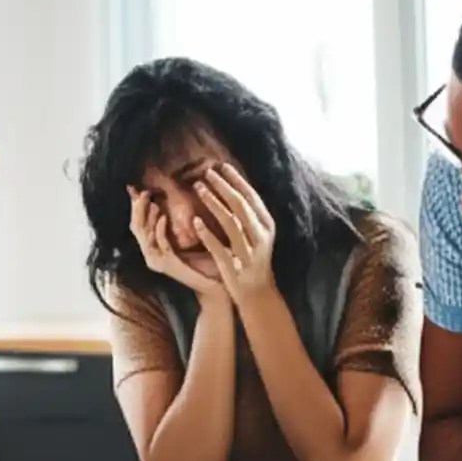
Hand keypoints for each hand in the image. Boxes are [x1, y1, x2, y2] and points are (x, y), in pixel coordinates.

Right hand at [126, 185, 223, 299]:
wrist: (218, 283)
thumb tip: (175, 197)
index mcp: (154, 248)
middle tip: (142, 191)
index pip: (137, 224)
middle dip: (137, 208)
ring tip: (149, 200)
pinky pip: (161, 244)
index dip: (135, 206)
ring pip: (144, 235)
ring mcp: (158, 261)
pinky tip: (163, 217)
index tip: (135, 188)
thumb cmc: (207, 260)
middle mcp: (152, 255)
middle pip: (136, 228)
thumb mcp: (190, 236)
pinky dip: (159, 229)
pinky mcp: (169, 265)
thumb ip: (179, 221)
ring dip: (146, 216)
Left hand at [191, 163, 277, 305]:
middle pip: (240, 206)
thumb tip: (235, 187)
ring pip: (230, 222)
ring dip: (213, 203)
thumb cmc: (255, 260)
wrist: (258, 294)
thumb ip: (249, 214)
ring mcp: (247, 252)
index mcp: (267, 226)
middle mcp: (260, 237)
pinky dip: (207, 234)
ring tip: (198, 188)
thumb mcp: (259, 235)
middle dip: (223, 186)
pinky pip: (219, 248)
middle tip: (206, 172)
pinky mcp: (234, 267)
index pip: (251, 197)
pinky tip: (195, 222)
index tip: (221, 166)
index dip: (236, 180)